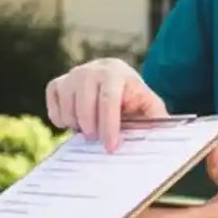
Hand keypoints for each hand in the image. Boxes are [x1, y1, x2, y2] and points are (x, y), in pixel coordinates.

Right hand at [46, 58, 167, 151]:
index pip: (109, 98)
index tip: (111, 147)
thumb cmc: (132, 97)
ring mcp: (72, 75)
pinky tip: (74, 122)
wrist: (113, 79)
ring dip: (76, 124)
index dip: (109, 125)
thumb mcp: (148, 104)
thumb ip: (157, 118)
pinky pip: (53, 104)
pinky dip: (60, 119)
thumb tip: (164, 137)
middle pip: (84, 102)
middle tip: (96, 140)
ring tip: (90, 130)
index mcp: (116, 73)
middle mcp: (91, 70)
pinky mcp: (58, 83)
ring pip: (67, 105)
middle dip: (91, 127)